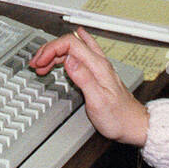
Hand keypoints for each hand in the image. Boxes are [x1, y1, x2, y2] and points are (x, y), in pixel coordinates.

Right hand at [30, 27, 148, 146]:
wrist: (132, 124)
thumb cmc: (118, 117)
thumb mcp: (98, 101)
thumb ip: (84, 78)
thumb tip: (68, 60)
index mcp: (98, 66)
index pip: (71, 43)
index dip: (52, 49)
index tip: (40, 62)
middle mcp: (99, 62)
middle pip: (70, 43)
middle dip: (49, 50)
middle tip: (36, 64)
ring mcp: (98, 66)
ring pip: (73, 48)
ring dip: (54, 53)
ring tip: (42, 65)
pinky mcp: (97, 72)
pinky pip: (80, 53)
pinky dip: (65, 53)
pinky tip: (64, 49)